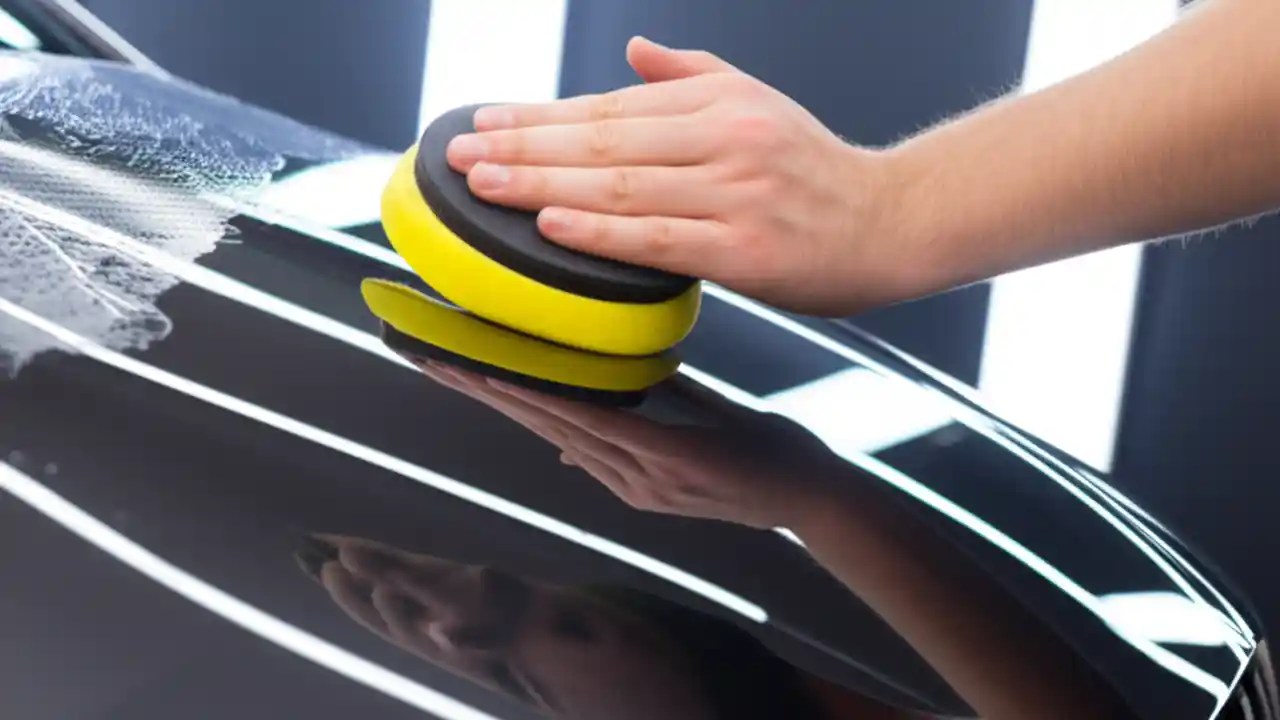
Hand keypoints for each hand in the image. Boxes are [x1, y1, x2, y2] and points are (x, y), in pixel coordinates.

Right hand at [420, 362, 844, 529]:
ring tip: (452, 359)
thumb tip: (575, 435)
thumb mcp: (686, 439)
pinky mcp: (666, 460)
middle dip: (475, 386)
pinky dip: (558, 401)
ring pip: (554, 422)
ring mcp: (638, 474)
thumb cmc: (753, 456)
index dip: (491, 392)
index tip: (449, 359)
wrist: (810, 494)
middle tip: (423, 351)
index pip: (543, 422)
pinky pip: (601, 425)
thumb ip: (635, 424)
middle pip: (532, 422)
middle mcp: (617, 476)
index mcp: (619, 468)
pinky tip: (524, 378)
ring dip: (499, 390)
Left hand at [445, 37, 906, 315]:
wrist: (891, 222)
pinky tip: (551, 223)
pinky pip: (657, 239)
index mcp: (718, 102)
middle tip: (459, 156)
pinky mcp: (745, 251)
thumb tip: (633, 51)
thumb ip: (690, 75)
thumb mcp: (758, 102)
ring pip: (620, 187)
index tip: (483, 123)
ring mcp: (735, 194)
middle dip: (523, 147)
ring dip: (542, 184)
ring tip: (484, 185)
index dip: (541, 116)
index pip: (609, 106)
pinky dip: (599, 231)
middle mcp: (723, 139)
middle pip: (602, 141)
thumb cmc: (816, 171)